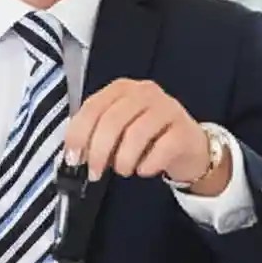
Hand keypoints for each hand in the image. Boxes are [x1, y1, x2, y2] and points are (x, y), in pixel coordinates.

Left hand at [63, 79, 224, 189]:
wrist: (189, 147)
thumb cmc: (147, 138)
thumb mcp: (117, 131)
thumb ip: (95, 135)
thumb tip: (75, 154)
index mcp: (121, 89)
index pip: (93, 106)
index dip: (79, 134)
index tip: (73, 158)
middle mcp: (144, 92)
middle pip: (112, 120)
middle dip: (98, 151)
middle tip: (95, 173)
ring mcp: (167, 107)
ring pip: (136, 134)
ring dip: (124, 160)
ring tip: (123, 170)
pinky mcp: (184, 129)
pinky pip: (161, 149)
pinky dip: (147, 165)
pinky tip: (144, 169)